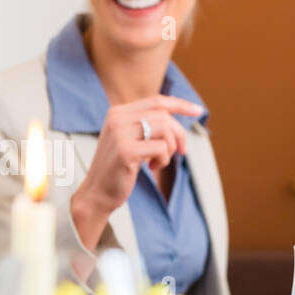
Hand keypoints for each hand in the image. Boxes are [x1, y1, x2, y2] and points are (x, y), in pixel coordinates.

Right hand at [69, 95, 201, 249]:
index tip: (198, 110)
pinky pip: (161, 147)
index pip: (156, 101)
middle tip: (182, 151)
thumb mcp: (130, 140)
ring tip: (160, 162)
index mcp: (118, 112)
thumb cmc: (118, 168)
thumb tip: (178, 115)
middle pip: (164, 115)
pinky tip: (152, 168)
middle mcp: (117, 118)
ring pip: (165, 129)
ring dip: (170, 148)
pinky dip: (164, 160)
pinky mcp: (126, 150)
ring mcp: (120, 133)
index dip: (180, 105)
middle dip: (179, 134)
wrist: (96, 194)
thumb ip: (146, 125)